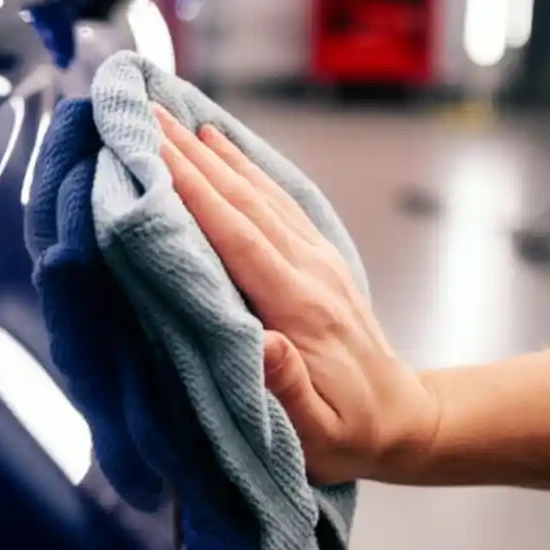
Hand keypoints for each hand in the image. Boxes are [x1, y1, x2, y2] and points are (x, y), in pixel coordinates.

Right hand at [154, 107, 440, 484]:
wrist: (403, 422)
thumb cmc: (351, 436)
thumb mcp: (320, 434)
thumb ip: (289, 390)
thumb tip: (265, 343)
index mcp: (302, 310)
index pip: (240, 239)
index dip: (197, 193)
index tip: (157, 153)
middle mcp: (310, 272)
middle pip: (243, 201)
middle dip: (191, 156)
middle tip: (146, 113)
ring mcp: (317, 260)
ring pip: (260, 192)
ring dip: (213, 153)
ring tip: (171, 116)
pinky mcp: (318, 258)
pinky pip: (277, 200)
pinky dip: (245, 166)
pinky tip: (220, 144)